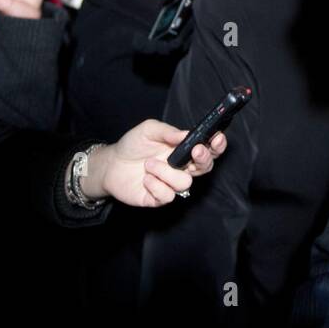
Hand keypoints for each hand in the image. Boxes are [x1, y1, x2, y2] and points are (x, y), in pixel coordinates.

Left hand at [84, 120, 227, 207]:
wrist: (111, 164)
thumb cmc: (132, 145)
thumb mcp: (149, 129)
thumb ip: (168, 131)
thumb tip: (186, 134)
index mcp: (183, 150)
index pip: (208, 149)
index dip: (217, 145)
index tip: (216, 138)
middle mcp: (181, 168)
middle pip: (206, 167)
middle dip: (204, 158)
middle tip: (195, 150)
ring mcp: (171, 184)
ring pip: (184, 182)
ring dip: (166, 172)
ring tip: (148, 164)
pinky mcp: (159, 198)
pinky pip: (167, 196)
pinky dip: (155, 185)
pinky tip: (145, 178)